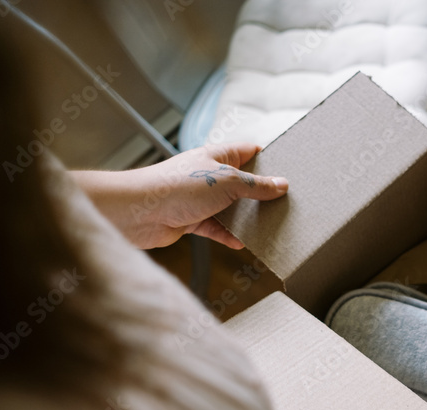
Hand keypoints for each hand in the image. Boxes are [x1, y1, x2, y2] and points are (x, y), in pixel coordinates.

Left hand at [72, 143, 287, 249]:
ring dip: (246, 218)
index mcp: (217, 156)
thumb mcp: (228, 181)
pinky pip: (217, 228)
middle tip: (283, 202)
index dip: (267, 158)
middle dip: (260, 193)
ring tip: (268, 225)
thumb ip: (256, 185)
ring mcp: (199, 198)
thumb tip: (281, 185)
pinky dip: (229, 235)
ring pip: (231, 208)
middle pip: (242, 182)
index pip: (248, 151)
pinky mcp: (191, 220)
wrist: (139, 211)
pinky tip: (243, 243)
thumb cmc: (177, 186)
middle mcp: (208, 175)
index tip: (287, 169)